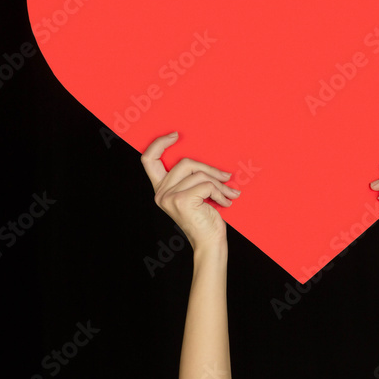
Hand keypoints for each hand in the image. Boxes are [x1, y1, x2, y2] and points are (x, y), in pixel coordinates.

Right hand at [141, 131, 240, 252]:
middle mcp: (160, 193)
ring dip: (219, 183)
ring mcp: (169, 197)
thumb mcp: (195, 194)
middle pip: (185, 163)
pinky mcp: (182, 200)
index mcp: (160, 189)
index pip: (148, 160)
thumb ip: (191, 178)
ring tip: (229, 193)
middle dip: (210, 169)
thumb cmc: (205, 218)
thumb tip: (208, 161)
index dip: (159, 143)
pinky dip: (220, 192)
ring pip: (199, 174)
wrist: (210, 243)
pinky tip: (225, 202)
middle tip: (227, 177)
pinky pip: (206, 184)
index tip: (176, 135)